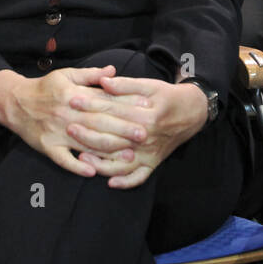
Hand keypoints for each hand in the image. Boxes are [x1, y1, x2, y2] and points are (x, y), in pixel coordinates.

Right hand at [0, 66, 140, 176]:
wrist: (14, 102)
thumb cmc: (45, 88)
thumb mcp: (66, 75)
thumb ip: (91, 74)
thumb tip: (113, 70)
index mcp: (74, 94)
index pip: (105, 100)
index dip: (126, 104)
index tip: (145, 108)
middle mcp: (68, 114)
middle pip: (99, 123)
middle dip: (123, 129)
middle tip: (144, 135)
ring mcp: (57, 132)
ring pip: (86, 143)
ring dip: (108, 151)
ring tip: (128, 157)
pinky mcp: (48, 147)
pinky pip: (63, 159)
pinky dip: (77, 165)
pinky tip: (92, 172)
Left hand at [68, 76, 208, 188]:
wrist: (193, 112)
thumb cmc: (168, 96)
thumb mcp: (150, 85)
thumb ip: (126, 85)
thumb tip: (104, 81)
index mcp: (146, 115)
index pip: (113, 111)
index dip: (91, 105)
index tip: (72, 100)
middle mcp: (147, 137)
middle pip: (113, 138)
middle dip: (88, 134)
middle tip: (69, 128)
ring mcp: (150, 153)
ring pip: (122, 162)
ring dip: (101, 162)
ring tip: (80, 158)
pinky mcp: (154, 163)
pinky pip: (139, 177)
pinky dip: (125, 182)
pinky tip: (109, 182)